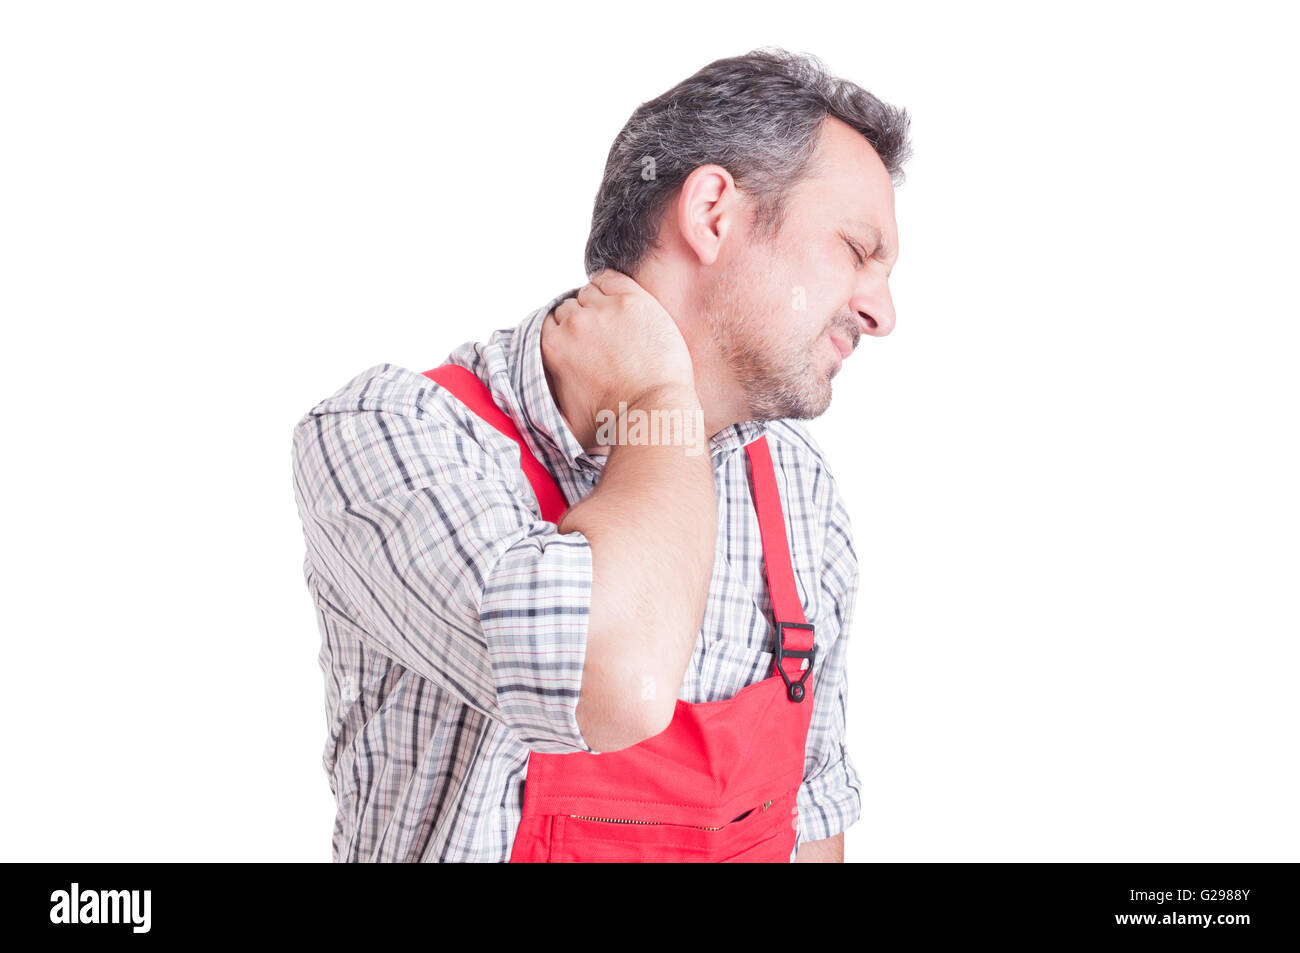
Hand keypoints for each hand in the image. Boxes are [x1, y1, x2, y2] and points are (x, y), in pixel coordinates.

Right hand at [542, 270, 699, 426]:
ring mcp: (603, 309)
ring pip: (589, 292)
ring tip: (616, 327)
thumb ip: (542, 407)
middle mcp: (573, 323)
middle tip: (602, 341)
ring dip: (598, 304)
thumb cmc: (612, 423)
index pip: (549, 324)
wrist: (654, 413)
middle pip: (569, 307)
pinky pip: (610, 278)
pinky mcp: (632, 300)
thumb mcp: (563, 422)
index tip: (580, 344)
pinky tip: (622, 304)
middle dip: (582, 322)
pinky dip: (612, 286)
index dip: (564, 333)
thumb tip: (524, 406)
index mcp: (552, 347)